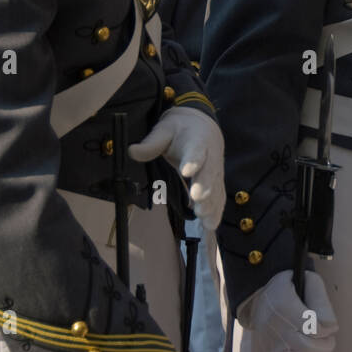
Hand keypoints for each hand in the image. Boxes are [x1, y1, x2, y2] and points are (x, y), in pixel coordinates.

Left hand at [128, 106, 224, 228]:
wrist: (203, 125)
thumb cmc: (180, 129)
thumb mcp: (164, 130)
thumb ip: (150, 143)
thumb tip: (131, 151)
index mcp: (196, 141)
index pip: (195, 150)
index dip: (192, 160)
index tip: (186, 171)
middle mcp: (210, 156)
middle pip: (209, 172)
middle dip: (204, 186)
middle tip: (198, 199)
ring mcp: (215, 170)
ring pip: (216, 187)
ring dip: (212, 204)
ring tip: (205, 220)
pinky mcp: (217, 181)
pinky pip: (219, 196)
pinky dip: (216, 211)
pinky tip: (211, 225)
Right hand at [239, 270, 336, 351]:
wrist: (261, 301)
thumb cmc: (289, 289)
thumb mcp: (304, 279)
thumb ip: (319, 295)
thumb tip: (330, 325)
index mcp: (284, 305)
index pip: (312, 327)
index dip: (326, 329)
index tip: (328, 325)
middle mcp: (276, 327)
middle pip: (307, 347)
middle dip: (325, 346)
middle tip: (330, 340)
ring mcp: (273, 343)